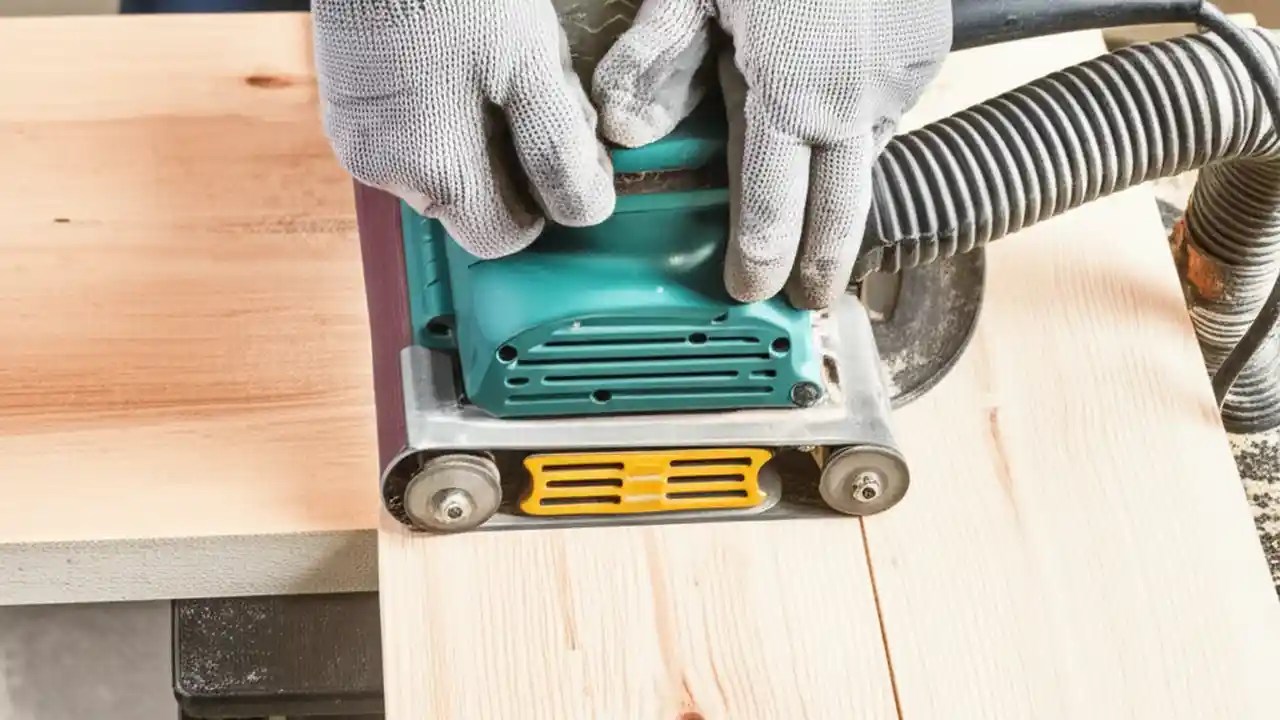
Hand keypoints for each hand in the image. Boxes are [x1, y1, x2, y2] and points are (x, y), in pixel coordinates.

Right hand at [312, 0, 615, 257]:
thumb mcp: (532, 68)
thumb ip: (558, 149)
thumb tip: (586, 211)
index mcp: (436, 174)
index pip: (505, 238)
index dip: (541, 201)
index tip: (558, 148)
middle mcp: (385, 172)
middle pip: (471, 205)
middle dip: (509, 161)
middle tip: (528, 89)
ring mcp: (354, 141)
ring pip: (440, 170)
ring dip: (475, 136)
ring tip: (488, 67)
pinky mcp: (342, 109)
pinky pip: (406, 138)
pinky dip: (438, 115)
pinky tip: (451, 62)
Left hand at [593, 0, 950, 307]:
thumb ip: (655, 61)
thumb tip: (625, 132)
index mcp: (788, 96)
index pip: (770, 210)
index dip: (758, 260)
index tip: (749, 291)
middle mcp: (853, 103)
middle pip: (842, 215)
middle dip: (825, 268)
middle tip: (812, 301)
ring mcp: (899, 79)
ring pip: (867, 160)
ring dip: (843, 192)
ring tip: (820, 219)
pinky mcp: (924, 53)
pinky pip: (889, 110)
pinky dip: (861, 127)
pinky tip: (834, 116)